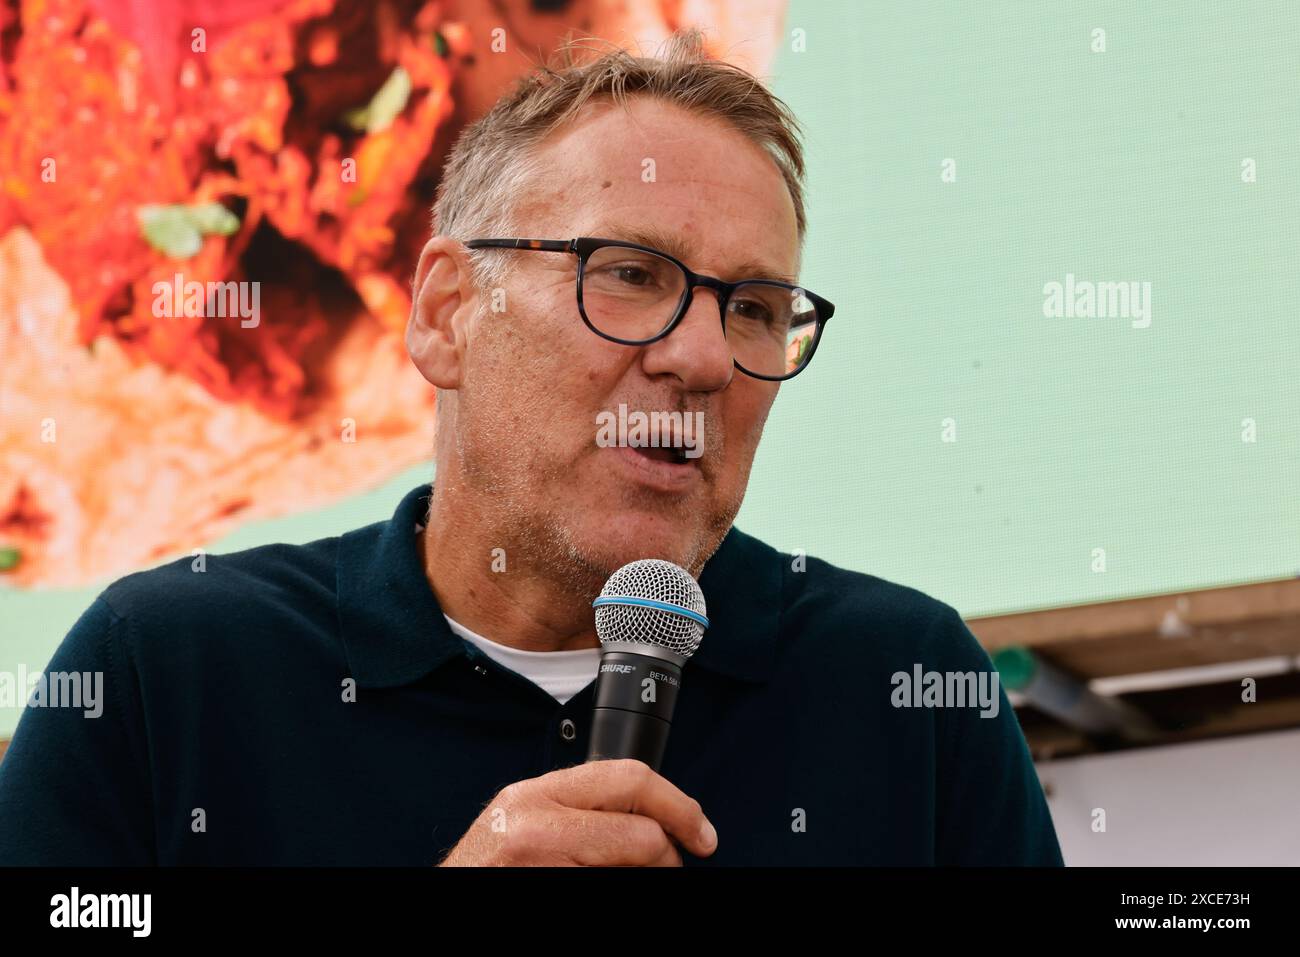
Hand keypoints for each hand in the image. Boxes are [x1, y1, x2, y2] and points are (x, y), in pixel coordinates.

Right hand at [437, 759, 717, 865]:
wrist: (444, 908)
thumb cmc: (485, 875)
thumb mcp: (526, 826)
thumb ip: (578, 812)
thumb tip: (651, 823)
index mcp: (536, 795)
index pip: (630, 778)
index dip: (680, 806)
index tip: (701, 832)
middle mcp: (536, 823)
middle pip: (643, 830)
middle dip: (670, 853)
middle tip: (675, 866)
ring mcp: (540, 862)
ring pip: (632, 868)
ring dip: (643, 879)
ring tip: (624, 881)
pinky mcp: (547, 893)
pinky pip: (609, 890)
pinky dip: (619, 890)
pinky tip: (597, 890)